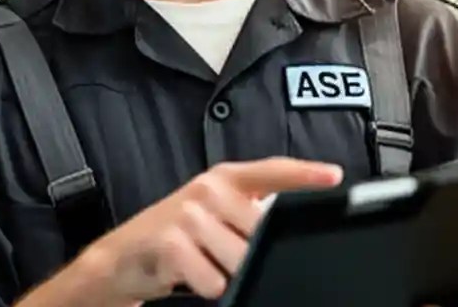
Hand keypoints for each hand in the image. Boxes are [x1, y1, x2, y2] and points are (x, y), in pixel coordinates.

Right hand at [17, 158, 341, 306]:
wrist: (122, 256)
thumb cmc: (174, 236)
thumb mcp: (211, 215)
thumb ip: (248, 212)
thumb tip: (289, 226)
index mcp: (223, 179)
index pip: (271, 170)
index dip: (305, 173)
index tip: (335, 176)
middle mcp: (208, 190)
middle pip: (263, 232)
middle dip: (254, 253)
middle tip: (223, 253)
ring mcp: (189, 213)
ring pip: (242, 260)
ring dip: (228, 273)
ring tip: (204, 263)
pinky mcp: (172, 242)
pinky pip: (214, 280)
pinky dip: (208, 286)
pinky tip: (190, 274)